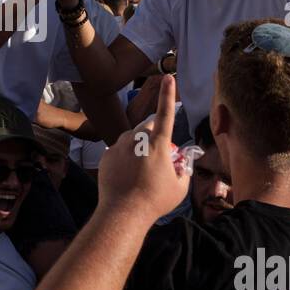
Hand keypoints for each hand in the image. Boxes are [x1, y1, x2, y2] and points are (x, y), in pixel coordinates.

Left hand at [97, 74, 188, 218]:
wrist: (122, 213)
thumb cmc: (155, 201)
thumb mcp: (179, 187)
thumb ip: (183, 169)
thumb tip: (180, 162)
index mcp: (157, 145)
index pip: (166, 114)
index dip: (168, 95)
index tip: (168, 77)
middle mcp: (136, 140)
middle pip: (147, 127)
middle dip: (154, 135)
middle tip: (157, 157)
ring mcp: (118, 146)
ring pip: (131, 138)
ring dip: (138, 146)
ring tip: (140, 170)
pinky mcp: (106, 155)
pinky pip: (119, 150)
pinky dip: (124, 157)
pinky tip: (126, 175)